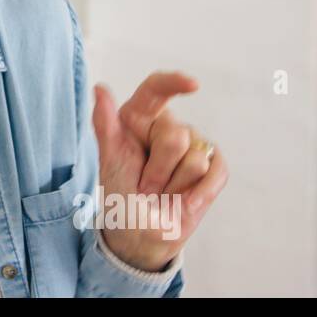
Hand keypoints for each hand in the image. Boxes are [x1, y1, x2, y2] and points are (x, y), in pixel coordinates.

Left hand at [91, 72, 227, 271]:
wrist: (139, 233)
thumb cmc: (121, 194)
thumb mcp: (109, 162)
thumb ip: (105, 125)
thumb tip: (99, 88)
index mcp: (138, 118)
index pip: (155, 89)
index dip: (174, 82)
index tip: (193, 85)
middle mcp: (167, 126)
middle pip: (176, 136)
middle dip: (158, 170)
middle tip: (144, 186)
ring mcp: (193, 145)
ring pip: (196, 158)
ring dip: (174, 185)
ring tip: (161, 193)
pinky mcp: (212, 165)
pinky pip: (217, 171)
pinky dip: (200, 193)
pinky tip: (184, 203)